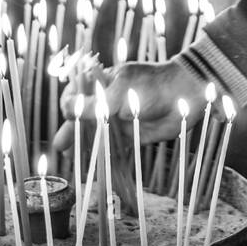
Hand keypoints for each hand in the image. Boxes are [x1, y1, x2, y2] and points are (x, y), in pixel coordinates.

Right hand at [52, 56, 208, 151]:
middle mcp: (110, 101)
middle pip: (85, 117)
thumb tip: (67, 108)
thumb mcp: (118, 94)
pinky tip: (93, 163)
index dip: (70, 105)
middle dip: (71, 130)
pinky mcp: (132, 134)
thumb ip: (93, 105)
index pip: (78, 94)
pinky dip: (103, 153)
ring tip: (71, 156)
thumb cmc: (151, 87)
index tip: (67, 115)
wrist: (186, 96)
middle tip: (60, 146)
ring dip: (85, 144)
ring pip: (97, 133)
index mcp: (104, 83)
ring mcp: (120, 118)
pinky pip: (113, 145)